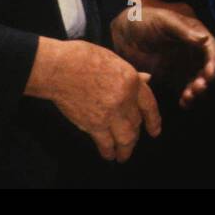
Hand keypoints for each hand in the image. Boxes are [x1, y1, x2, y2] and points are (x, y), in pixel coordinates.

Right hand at [28, 36, 161, 161]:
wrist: (59, 69)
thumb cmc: (83, 58)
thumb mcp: (114, 61)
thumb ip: (131, 74)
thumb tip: (147, 79)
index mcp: (132, 81)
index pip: (149, 104)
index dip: (154, 120)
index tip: (155, 130)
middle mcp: (125, 99)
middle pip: (136, 122)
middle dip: (135, 134)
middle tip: (132, 141)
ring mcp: (110, 113)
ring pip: (126, 138)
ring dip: (126, 149)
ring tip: (123, 156)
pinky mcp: (93, 124)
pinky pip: (106, 143)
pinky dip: (108, 151)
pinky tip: (108, 155)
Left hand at [111, 5, 214, 108]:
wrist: (122, 33)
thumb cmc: (144, 20)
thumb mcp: (164, 21)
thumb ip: (183, 31)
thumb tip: (204, 39)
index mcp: (194, 34)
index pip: (210, 48)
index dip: (212, 61)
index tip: (209, 73)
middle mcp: (192, 50)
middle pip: (206, 67)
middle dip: (205, 79)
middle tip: (198, 88)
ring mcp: (182, 65)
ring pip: (196, 80)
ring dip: (196, 90)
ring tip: (188, 96)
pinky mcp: (171, 77)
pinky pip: (183, 89)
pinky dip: (186, 98)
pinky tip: (183, 103)